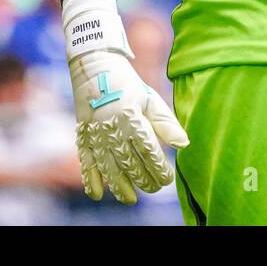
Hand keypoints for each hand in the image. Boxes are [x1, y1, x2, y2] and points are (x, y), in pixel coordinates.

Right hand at [62, 0, 188, 203]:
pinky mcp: (82, 134)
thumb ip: (165, 122)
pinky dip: (90, 178)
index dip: (158, 167)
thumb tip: (183, 144)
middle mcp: (111, 127)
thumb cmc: (127, 83)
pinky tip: (97, 194)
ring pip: (107, 166)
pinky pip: (85, 160)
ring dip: (118, 185)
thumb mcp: (150, 98)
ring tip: (129, 199)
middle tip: (154, 188)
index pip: (147, 149)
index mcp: (130, 116)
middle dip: (142, 178)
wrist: (93, 66)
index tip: (168, 178)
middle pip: (128, 161)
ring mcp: (94, 132)